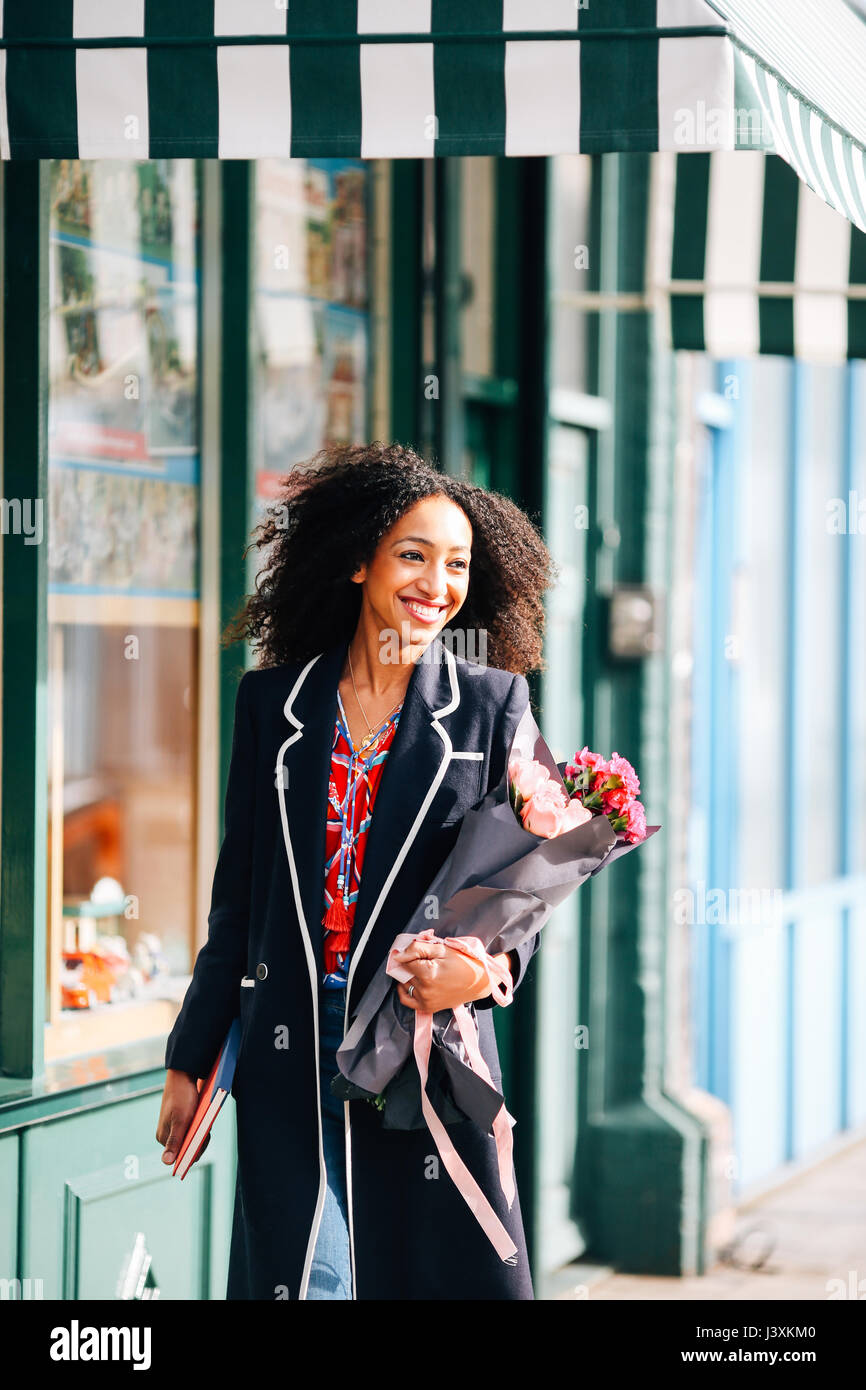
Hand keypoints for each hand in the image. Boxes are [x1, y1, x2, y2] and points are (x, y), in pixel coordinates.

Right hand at [156, 1069, 203, 1166]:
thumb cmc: (181, 1096)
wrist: (184, 1073)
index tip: (203, 1140)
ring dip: (201, 1132)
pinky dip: (201, 1126)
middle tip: (205, 1128)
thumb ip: (175, 1141)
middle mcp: (167, 1134)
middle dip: (199, 1141)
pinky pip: (193, 1129)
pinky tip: (205, 1119)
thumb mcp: (180, 1120)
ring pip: (192, 1138)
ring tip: (205, 1121)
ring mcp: (174, 1126)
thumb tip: (166, 1162)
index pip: (180, 1155)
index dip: (194, 1151)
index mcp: (163, 1137)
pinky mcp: (182, 1119)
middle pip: (187, 1147)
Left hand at [394, 940, 511, 1012]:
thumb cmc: (463, 963)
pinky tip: (412, 982)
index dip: (411, 953)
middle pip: (404, 971)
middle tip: (426, 960)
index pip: (405, 959)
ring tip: (424, 970)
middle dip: (411, 963)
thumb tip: (398, 955)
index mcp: (428, 974)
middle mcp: (425, 990)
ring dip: (409, 975)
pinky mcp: (427, 1007)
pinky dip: (405, 990)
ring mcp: (426, 1001)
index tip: (419, 951)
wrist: (478, 981)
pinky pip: (406, 999)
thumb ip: (417, 949)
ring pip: (405, 983)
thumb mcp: (442, 949)